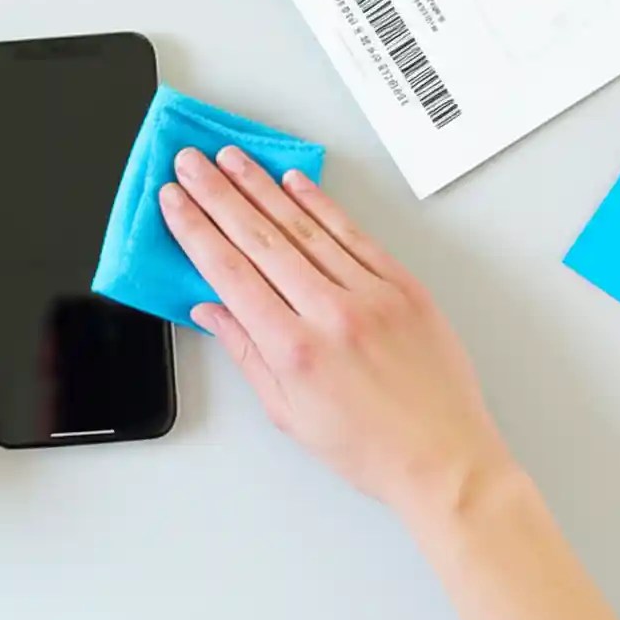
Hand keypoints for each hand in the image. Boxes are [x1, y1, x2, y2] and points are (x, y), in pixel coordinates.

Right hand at [161, 146, 512, 514]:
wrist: (445, 459)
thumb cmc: (369, 448)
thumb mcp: (288, 414)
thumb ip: (246, 353)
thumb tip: (211, 311)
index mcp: (294, 350)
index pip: (229, 273)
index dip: (195, 230)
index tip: (174, 201)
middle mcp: (330, 314)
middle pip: (259, 239)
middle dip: (218, 195)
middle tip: (190, 163)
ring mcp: (371, 295)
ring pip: (304, 227)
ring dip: (261, 187)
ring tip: (232, 159)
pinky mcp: (404, 286)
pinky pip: (353, 234)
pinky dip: (321, 204)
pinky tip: (293, 182)